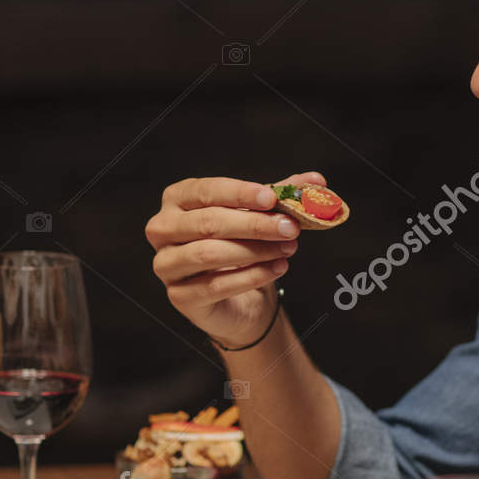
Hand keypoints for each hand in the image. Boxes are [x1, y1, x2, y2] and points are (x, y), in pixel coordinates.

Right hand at [145, 173, 324, 347]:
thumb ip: (283, 195)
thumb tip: (316, 179)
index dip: (240, 193)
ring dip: (254, 250)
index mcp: (177, 199)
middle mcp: (162, 228)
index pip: (206, 191)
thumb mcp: (261, 215)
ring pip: (209, 253)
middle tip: (290, 227)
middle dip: (254, 224)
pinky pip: (215, 285)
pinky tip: (277, 268)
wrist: (238, 298)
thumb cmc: (243, 246)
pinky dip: (251, 276)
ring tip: (287, 249)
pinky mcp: (178, 296)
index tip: (272, 198)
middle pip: (208, 223)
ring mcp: (166, 264)